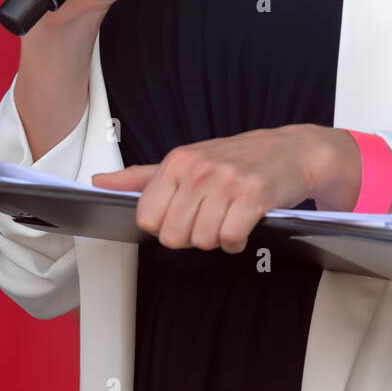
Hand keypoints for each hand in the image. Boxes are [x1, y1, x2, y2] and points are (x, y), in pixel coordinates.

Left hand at [91, 125, 337, 252]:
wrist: (292, 150)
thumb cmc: (237, 158)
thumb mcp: (186, 161)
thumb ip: (141, 177)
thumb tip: (99, 182)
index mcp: (177, 161)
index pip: (148, 218)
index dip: (166, 225)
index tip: (184, 214)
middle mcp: (199, 168)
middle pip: (174, 236)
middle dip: (193, 235)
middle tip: (211, 216)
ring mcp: (227, 181)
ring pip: (203, 240)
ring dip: (218, 238)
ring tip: (229, 216)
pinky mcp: (254, 195)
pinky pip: (231, 239)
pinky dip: (237, 240)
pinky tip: (245, 223)